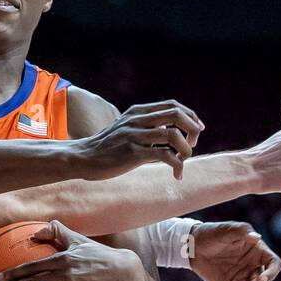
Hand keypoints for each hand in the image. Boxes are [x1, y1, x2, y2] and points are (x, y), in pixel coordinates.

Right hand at [81, 100, 204, 180]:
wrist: (82, 158)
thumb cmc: (106, 148)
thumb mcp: (125, 128)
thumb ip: (145, 126)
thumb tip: (171, 132)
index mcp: (137, 111)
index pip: (173, 105)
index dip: (191, 116)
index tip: (197, 131)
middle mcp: (137, 120)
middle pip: (177, 115)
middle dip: (193, 129)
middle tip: (193, 144)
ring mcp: (135, 136)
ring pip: (174, 135)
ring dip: (187, 149)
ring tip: (184, 161)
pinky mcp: (133, 153)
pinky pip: (165, 156)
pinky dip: (177, 166)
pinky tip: (177, 175)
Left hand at [189, 221, 280, 280]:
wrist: (193, 245)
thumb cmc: (214, 233)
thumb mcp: (228, 229)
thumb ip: (243, 232)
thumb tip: (257, 238)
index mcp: (259, 252)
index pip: (274, 264)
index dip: (272, 272)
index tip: (262, 278)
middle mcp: (254, 266)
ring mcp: (243, 278)